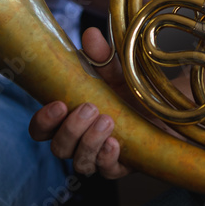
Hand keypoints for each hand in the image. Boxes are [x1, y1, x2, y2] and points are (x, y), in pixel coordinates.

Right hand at [29, 27, 128, 177]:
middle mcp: (78, 141)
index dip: (43, 122)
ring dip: (90, 142)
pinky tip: (115, 142)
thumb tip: (90, 34)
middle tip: (89, 108)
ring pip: (81, 162)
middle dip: (70, 130)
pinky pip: (107, 171)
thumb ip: (101, 55)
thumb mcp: (115, 68)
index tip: (57, 105)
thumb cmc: (128, 87)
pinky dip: (108, 157)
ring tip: (107, 120)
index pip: (41, 129)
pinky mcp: (120, 165)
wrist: (163, 103)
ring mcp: (98, 155)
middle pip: (59, 149)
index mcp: (67, 119)